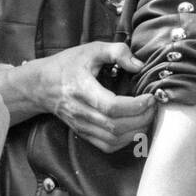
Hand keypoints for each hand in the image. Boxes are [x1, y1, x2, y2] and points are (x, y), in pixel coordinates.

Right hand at [35, 42, 153, 152]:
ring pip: (113, 140)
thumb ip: (117, 51)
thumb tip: (139, 65)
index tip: (150, 97)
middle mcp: (80, 111)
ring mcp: (81, 125)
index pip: (110, 106)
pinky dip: (125, 141)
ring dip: (136, 131)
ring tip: (147, 116)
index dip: (135, 105)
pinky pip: (107, 146)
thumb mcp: (92, 49)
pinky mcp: (84, 133)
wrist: (42, 85)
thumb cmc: (69, 65)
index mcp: (81, 88)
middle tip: (153, 106)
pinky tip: (134, 128)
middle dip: (141, 118)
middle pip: (115, 126)